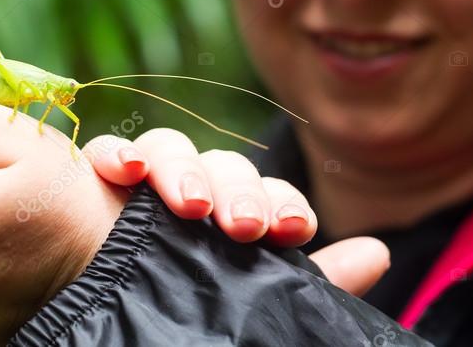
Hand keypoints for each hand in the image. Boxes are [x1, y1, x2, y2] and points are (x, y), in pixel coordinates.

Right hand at [84, 128, 389, 296]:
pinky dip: (117, 152)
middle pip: (223, 164)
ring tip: (190, 206)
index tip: (293, 230)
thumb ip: (315, 282)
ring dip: (183, 170)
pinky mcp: (93, 181)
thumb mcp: (254, 302)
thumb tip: (379, 253)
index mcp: (236, 217)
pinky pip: (105, 150)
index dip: (282, 204)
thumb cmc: (190, 311)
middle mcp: (194, 192)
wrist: (115, 325)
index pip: (267, 193)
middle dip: (239, 190)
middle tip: (243, 226)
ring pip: (172, 148)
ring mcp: (145, 183)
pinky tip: (124, 172)